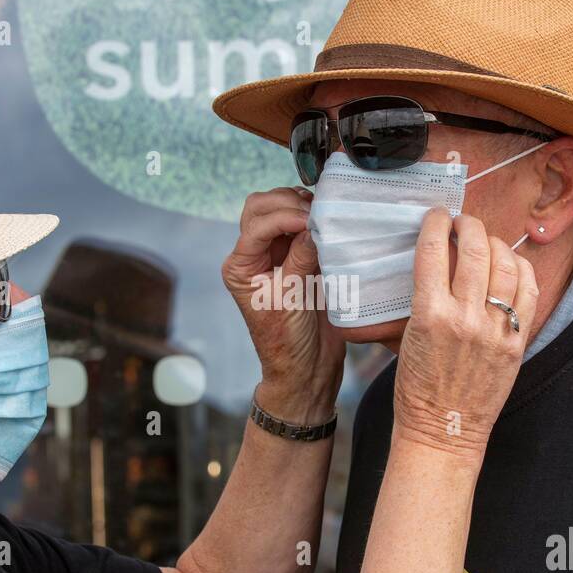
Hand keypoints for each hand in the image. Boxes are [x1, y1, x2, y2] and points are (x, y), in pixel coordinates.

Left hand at [222, 187, 344, 423]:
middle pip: (261, 207)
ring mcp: (277, 255)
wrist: (306, 370)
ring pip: (281, 210)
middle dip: (288, 203)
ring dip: (301, 207)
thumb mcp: (291, 298)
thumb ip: (301, 257)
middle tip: (317, 214)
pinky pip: (304, 226)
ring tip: (325, 217)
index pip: (257, 224)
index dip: (284, 216)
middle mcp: (255, 256)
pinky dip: (315, 219)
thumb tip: (315, 223)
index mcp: (241, 267)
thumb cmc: (289, 343)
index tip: (310, 222)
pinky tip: (331, 225)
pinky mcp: (300, 258)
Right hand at [392, 208, 537, 457]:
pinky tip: (511, 264)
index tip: (436, 215)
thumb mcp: (405, 337)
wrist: (443, 430)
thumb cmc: (416, 388)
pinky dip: (521, 269)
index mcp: (429, 314)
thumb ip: (422, 300)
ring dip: (494, 242)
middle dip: (468, 225)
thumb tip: (432, 264)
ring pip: (505, 264)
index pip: (434, 250)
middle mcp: (465, 317)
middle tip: (462, 222)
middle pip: (474, 249)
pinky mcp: (517, 342)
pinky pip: (529, 291)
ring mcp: (495, 330)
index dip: (435, 223)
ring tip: (486, 240)